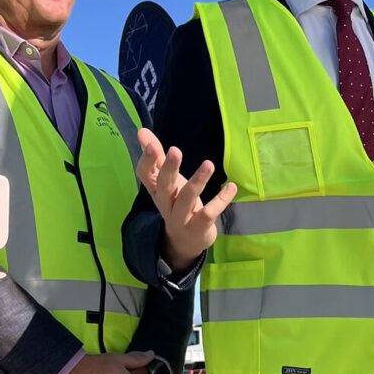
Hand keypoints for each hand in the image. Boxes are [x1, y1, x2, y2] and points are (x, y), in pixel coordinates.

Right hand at [136, 129, 237, 270]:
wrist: (184, 242)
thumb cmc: (175, 203)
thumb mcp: (166, 181)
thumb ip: (157, 157)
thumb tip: (142, 131)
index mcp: (156, 190)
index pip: (145, 175)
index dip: (147, 160)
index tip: (152, 144)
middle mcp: (165, 204)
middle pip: (164, 186)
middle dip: (169, 169)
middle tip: (174, 150)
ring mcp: (181, 218)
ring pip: (186, 199)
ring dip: (197, 181)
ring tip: (209, 164)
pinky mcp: (198, 227)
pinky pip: (209, 213)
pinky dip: (220, 200)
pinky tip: (231, 187)